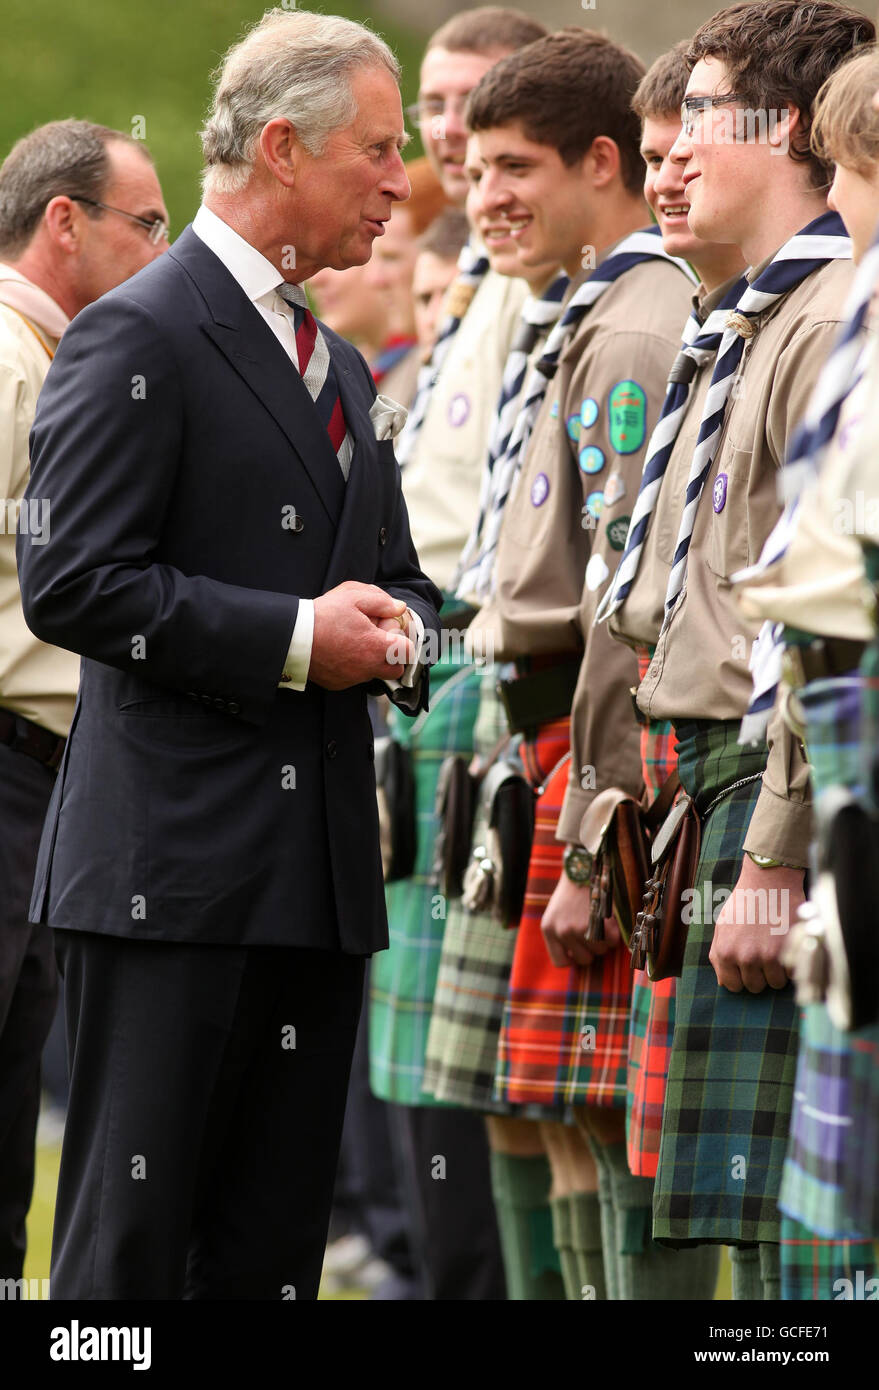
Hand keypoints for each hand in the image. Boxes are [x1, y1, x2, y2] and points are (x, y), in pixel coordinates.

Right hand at [310, 582, 414, 690]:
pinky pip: (355, 678)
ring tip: (355, 642)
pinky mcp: (338, 683)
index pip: (408, 652)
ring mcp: (353, 678)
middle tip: (377, 640)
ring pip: (374, 674)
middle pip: (396, 670)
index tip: (389, 630)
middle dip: (393, 656)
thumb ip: (382, 601)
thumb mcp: (353, 597)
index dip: (403, 639)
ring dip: (372, 661)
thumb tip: (399, 608)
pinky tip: (340, 651)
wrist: (292, 637)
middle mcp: (368, 667)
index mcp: (376, 646)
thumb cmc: (324, 615)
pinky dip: (354, 667)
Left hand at [541, 869, 619, 968]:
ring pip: (600, 952)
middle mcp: (562, 931)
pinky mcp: (601, 925)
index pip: (561, 962)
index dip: (573, 957)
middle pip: (584, 959)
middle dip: (592, 949)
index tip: (580, 949)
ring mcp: (582, 929)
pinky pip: (613, 943)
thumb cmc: (573, 891)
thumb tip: (575, 960)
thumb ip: (561, 935)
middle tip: (594, 930)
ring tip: (601, 921)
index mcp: (549, 929)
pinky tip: (610, 920)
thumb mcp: (556, 913)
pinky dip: (615, 935)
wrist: (586, 866)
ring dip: (605, 941)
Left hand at [709, 858, 805, 992]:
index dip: (741, 977)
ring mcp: (769, 956)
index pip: (733, 986)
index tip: (748, 967)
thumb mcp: (722, 925)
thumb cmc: (745, 901)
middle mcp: (745, 958)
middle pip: (755, 987)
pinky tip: (789, 947)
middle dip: (760, 974)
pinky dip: (794, 965)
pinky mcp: (789, 951)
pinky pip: (793, 974)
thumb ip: (719, 954)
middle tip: (765, 954)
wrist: (769, 880)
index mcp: (726, 952)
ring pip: (776, 983)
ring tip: (777, 949)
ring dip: (778, 971)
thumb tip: (723, 982)